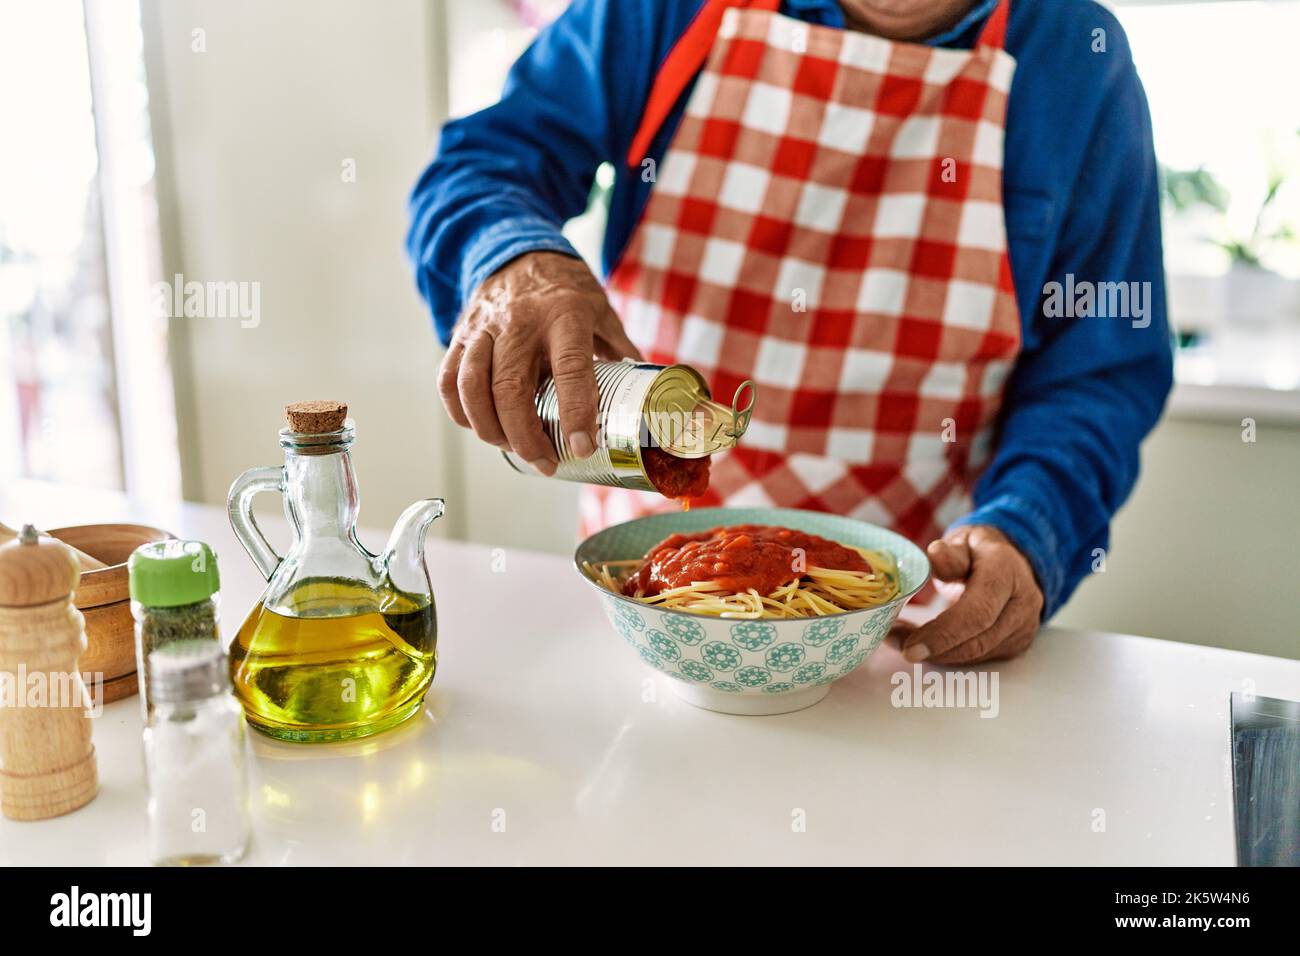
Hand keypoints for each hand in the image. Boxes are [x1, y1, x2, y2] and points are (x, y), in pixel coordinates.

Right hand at [438, 251, 641, 474]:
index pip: (570, 369)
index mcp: (566, 315)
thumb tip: (647, 398)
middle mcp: (521, 322)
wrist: (519, 251)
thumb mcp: (602, 312)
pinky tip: (480, 428)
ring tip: (513, 448)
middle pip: (510, 388)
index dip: (576, 413)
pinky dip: (459, 412)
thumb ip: (621, 352)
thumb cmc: (566, 291)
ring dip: (490, 429)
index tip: (583, 448)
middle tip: (545, 463)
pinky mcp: (460, 335)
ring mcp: (484, 327)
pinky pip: (447, 380)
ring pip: (472, 387)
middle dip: (525, 437)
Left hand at [894, 525, 1042, 664]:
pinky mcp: (1015, 644)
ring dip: (935, 653)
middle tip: (895, 641)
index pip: (978, 611)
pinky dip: (946, 655)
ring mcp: (1022, 627)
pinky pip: (977, 658)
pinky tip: (922, 642)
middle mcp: (1022, 603)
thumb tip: (936, 555)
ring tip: (900, 639)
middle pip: (977, 640)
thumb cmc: (978, 551)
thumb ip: (950, 553)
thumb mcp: (962, 541)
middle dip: (933, 649)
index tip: (910, 647)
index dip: (944, 633)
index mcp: (1007, 572)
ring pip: (975, 654)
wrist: (1010, 562)